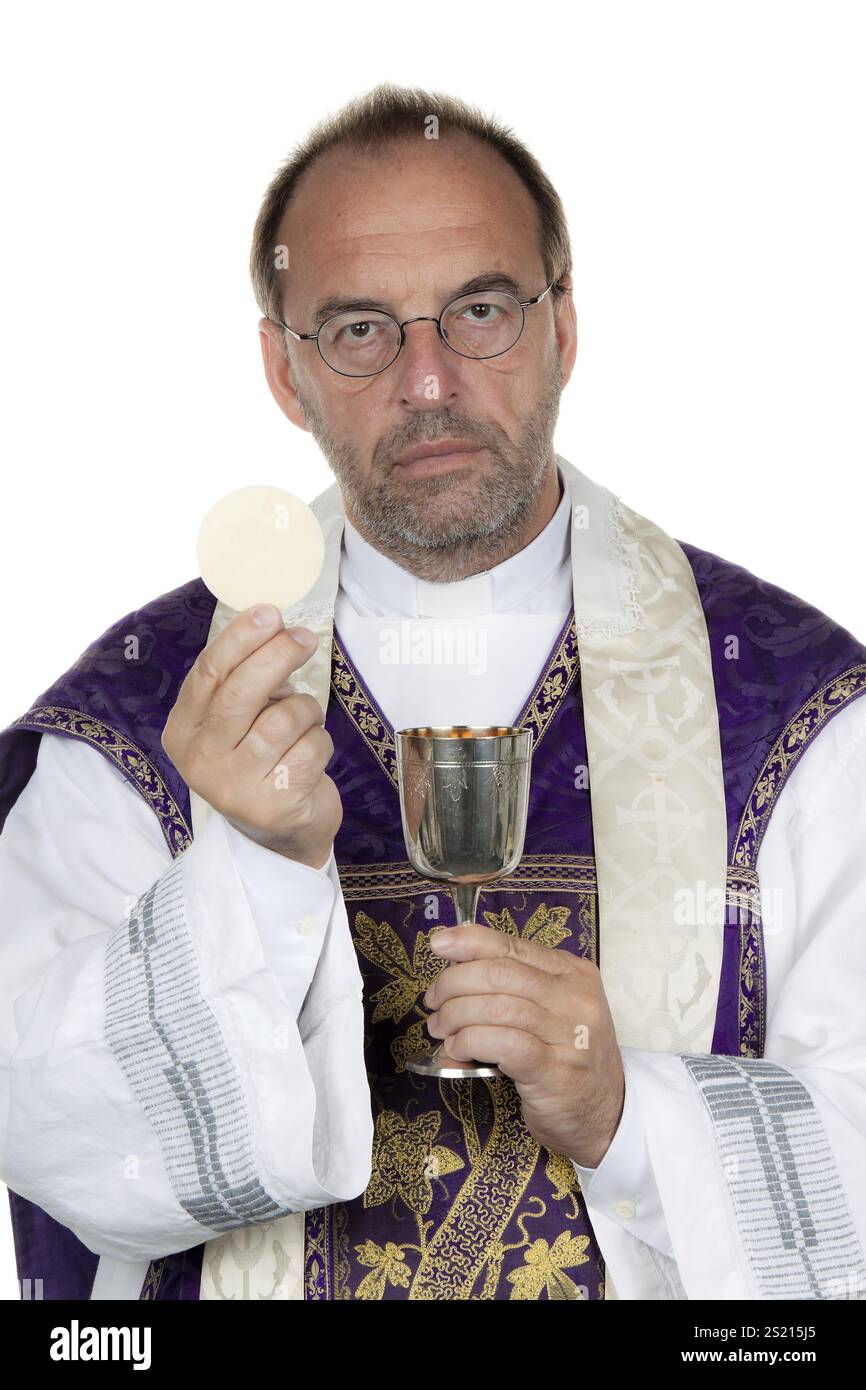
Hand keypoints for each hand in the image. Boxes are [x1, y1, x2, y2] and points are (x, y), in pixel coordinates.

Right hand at [161, 603, 341, 869]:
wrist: (279, 837)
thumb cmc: (261, 762)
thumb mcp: (237, 723)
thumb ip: (244, 682)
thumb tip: (276, 626)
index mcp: (183, 733)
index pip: (208, 675)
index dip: (239, 639)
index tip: (269, 611)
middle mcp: (200, 762)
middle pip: (241, 693)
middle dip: (277, 656)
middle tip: (304, 637)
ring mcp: (234, 788)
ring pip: (284, 719)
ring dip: (306, 710)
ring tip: (304, 722)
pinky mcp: (274, 806)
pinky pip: (311, 748)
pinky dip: (320, 743)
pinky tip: (309, 757)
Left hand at [423, 923, 624, 1167]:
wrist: (608, 1114)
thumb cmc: (569, 1057)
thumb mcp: (552, 1010)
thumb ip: (516, 986)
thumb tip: (456, 968)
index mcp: (573, 972)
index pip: (513, 946)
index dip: (470, 941)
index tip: (439, 945)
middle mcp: (575, 997)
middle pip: (499, 973)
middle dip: (453, 983)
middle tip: (433, 1001)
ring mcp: (569, 1034)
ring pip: (497, 1007)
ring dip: (455, 1016)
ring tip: (441, 1029)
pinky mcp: (555, 1071)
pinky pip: (502, 1044)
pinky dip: (470, 1042)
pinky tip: (457, 1051)